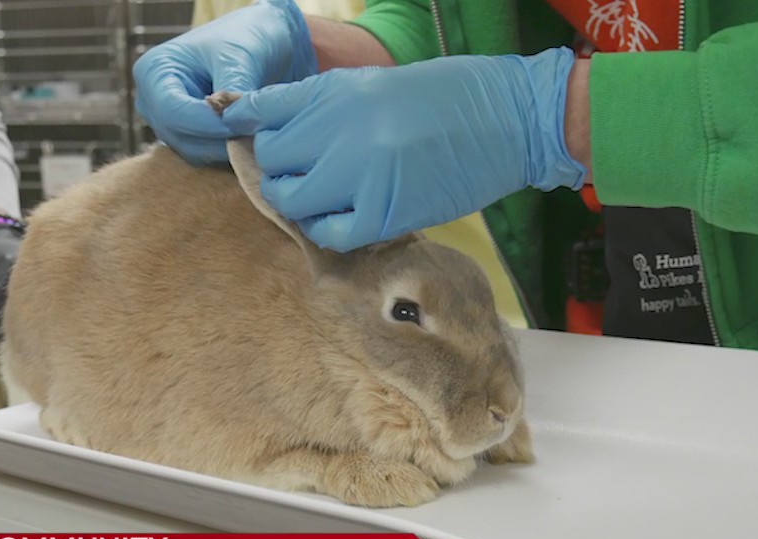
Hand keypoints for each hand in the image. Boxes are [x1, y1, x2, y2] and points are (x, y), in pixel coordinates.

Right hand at [132, 0, 316, 164]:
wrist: (261, 45)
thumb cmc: (246, 39)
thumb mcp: (239, 56)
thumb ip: (232, 89)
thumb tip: (232, 121)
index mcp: (154, 71)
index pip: (171, 110)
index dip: (206, 124)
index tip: (242, 124)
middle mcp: (152, 101)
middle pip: (178, 135)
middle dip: (219, 137)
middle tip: (257, 131)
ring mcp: (168, 124)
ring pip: (193, 152)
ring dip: (227, 147)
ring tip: (259, 132)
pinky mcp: (188, 139)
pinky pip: (206, 157)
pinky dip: (229, 152)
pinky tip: (253, 139)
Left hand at [220, 48, 586, 251]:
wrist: (507, 118)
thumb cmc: (444, 100)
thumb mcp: (374, 85)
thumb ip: (324, 107)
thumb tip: (274, 129)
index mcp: (335, 90)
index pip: (261, 111)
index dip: (250, 128)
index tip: (250, 138)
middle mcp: (339, 128)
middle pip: (271, 158)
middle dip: (279, 169)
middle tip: (301, 176)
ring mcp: (358, 172)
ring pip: (291, 200)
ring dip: (299, 203)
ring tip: (324, 200)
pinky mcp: (383, 213)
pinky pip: (329, 234)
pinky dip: (328, 232)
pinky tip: (344, 221)